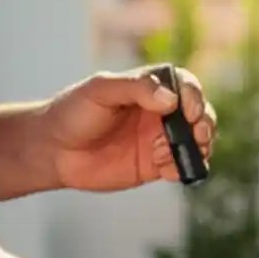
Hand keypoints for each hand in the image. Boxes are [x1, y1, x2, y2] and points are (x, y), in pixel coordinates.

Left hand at [38, 67, 216, 191]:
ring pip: (197, 140)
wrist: (53, 150)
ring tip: (183, 153)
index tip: (189, 111)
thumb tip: (170, 100)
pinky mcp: (156, 165)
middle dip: (205, 123)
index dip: (194, 96)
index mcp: (150, 88)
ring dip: (200, 146)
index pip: (185, 86)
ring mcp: (160, 139)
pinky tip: (169, 171)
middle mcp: (161, 112)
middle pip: (199, 113)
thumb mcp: (99, 90)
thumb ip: (134, 88)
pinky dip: (185, 168)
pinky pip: (182, 166)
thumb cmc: (73, 112)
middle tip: (198, 134)